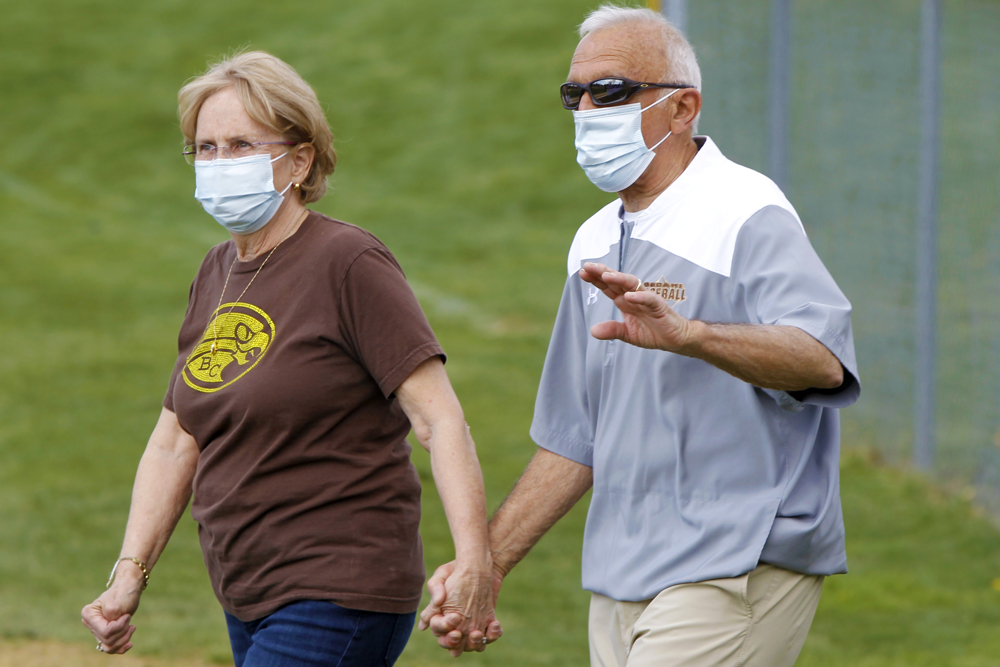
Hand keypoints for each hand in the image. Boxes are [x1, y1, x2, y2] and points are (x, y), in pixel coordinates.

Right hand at [81, 567, 142, 653]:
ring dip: (123, 639)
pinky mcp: (106, 633)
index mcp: (89, 614)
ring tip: (132, 627)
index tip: (126, 615)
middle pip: (108, 640)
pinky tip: (130, 643)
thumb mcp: (117, 607)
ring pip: (109, 646)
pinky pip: (111, 648)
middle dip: (123, 631)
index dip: (119, 626)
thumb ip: (111, 622)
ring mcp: (97, 629)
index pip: (105, 631)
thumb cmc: (123, 594)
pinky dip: (121, 647)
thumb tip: (109, 636)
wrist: (129, 587)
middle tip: (128, 619)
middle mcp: (90, 623)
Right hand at [419, 561, 503, 655]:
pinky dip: (493, 635)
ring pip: (471, 646)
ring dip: (474, 643)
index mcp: (440, 615)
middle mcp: (455, 625)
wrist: (480, 566)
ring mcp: (471, 625)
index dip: (444, 627)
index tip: (455, 617)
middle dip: (454, 643)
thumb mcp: (442, 574)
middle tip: (459, 633)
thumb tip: (434, 606)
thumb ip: (435, 588)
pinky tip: (494, 624)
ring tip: (478, 633)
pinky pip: (490, 637)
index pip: (438, 630)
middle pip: (452, 644)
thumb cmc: (457, 569)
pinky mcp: (486, 622)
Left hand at [580, 262, 695, 351]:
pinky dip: (639, 297)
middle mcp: (634, 296)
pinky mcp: (659, 306)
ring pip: (632, 285)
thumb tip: (593, 331)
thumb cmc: (652, 332)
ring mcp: (647, 299)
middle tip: (588, 266)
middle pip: (617, 280)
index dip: (596, 279)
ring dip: (619, 279)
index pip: (608, 287)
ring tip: (606, 275)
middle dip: (602, 272)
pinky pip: (649, 299)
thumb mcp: (628, 334)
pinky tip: (628, 296)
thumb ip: (612, 330)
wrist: (675, 339)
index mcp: (625, 301)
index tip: (582, 272)